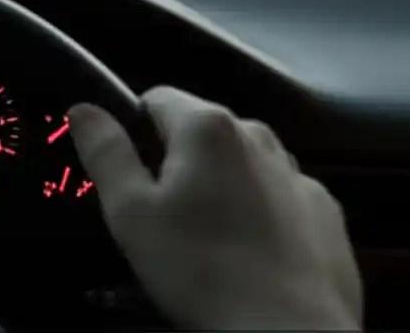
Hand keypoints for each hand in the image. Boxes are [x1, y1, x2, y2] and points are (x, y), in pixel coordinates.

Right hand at [69, 87, 361, 330]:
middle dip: (181, 161)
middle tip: (166, 217)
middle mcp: (258, 135)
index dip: (135, 131)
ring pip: (244, 162)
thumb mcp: (130, 213)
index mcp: (206, 126)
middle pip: (203, 131)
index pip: (156, 98)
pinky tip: (253, 253)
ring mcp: (298, 173)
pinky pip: (281, 195)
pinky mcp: (326, 211)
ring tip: (211, 239)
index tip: (133, 177)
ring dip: (224, 184)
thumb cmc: (198, 269)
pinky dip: (264, 212)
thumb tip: (83, 108)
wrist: (286, 331)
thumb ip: (106, 153)